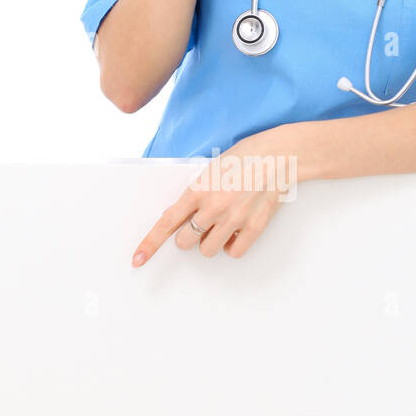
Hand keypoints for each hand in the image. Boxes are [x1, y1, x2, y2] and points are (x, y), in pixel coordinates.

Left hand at [131, 140, 289, 265]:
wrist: (278, 155)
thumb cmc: (244, 158)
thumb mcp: (210, 171)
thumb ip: (193, 195)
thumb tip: (177, 217)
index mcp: (198, 190)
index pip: (166, 223)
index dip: (150, 244)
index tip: (137, 259)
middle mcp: (213, 207)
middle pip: (185, 243)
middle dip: (189, 236)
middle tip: (200, 224)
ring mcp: (234, 219)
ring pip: (207, 250)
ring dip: (210, 242)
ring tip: (222, 224)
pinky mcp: (254, 227)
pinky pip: (234, 253)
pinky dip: (233, 246)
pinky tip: (237, 231)